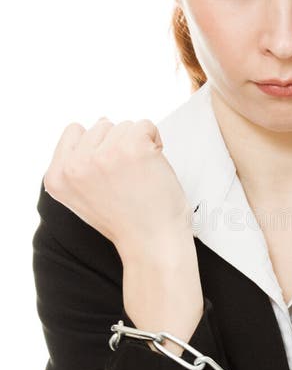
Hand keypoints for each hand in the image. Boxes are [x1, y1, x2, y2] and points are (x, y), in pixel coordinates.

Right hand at [43, 116, 192, 255]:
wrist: (153, 244)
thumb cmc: (130, 223)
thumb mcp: (85, 196)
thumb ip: (81, 164)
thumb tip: (96, 125)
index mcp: (57, 177)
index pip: (74, 132)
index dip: (99, 148)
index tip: (110, 174)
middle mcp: (74, 166)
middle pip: (101, 126)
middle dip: (119, 146)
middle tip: (129, 180)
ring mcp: (102, 155)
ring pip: (124, 126)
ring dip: (138, 146)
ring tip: (141, 177)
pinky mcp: (131, 148)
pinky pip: (146, 125)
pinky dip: (155, 142)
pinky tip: (153, 168)